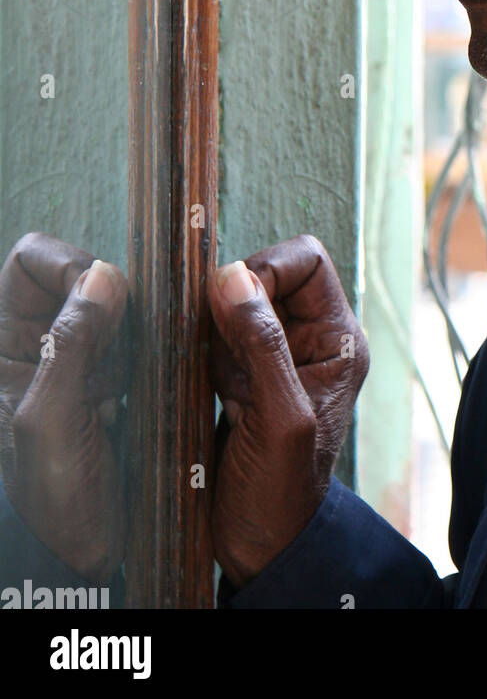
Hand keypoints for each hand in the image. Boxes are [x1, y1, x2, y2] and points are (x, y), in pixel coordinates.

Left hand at [0, 233, 127, 580]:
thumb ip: (73, 341)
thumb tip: (104, 275)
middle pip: (80, 276)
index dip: (67, 267)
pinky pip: (135, 342)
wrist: (80, 556)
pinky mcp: (107, 379)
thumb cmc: (49, 498)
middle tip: (112, 358)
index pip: (32, 259)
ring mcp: (73, 360)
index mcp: (1, 343)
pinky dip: (143, 362)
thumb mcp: (51, 419)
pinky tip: (130, 401)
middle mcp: (35, 342)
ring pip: (115, 309)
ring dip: (128, 341)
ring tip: (117, 390)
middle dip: (108, 310)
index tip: (99, 300)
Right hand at [208, 234, 368, 588]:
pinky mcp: (241, 373)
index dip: (267, 269)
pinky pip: (213, 338)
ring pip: (232, 305)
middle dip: (233, 307)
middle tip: (227, 356)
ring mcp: (274, 354)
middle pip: (264, 276)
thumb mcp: (280, 418)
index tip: (234, 302)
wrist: (262, 543)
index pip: (306, 260)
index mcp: (337, 338)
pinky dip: (202, 355)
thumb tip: (233, 276)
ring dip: (215, 335)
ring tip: (223, 382)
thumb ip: (262, 344)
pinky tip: (213, 393)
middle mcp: (309, 338)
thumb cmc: (284, 491)